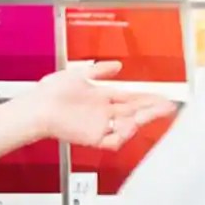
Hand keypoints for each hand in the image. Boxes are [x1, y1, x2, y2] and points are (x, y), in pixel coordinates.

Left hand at [23, 62, 177, 148]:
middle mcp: (102, 112)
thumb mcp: (78, 74)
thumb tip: (117, 65)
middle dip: (151, 109)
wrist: (37, 107)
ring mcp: (98, 125)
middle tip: (167, 107)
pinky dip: (123, 134)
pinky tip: (129, 125)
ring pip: (127, 126)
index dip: (147, 98)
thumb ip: (99, 70)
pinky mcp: (92, 138)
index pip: (130, 98)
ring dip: (139, 121)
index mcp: (101, 97)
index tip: (162, 96)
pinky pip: (113, 140)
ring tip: (147, 114)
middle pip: (134, 111)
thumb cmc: (50, 92)